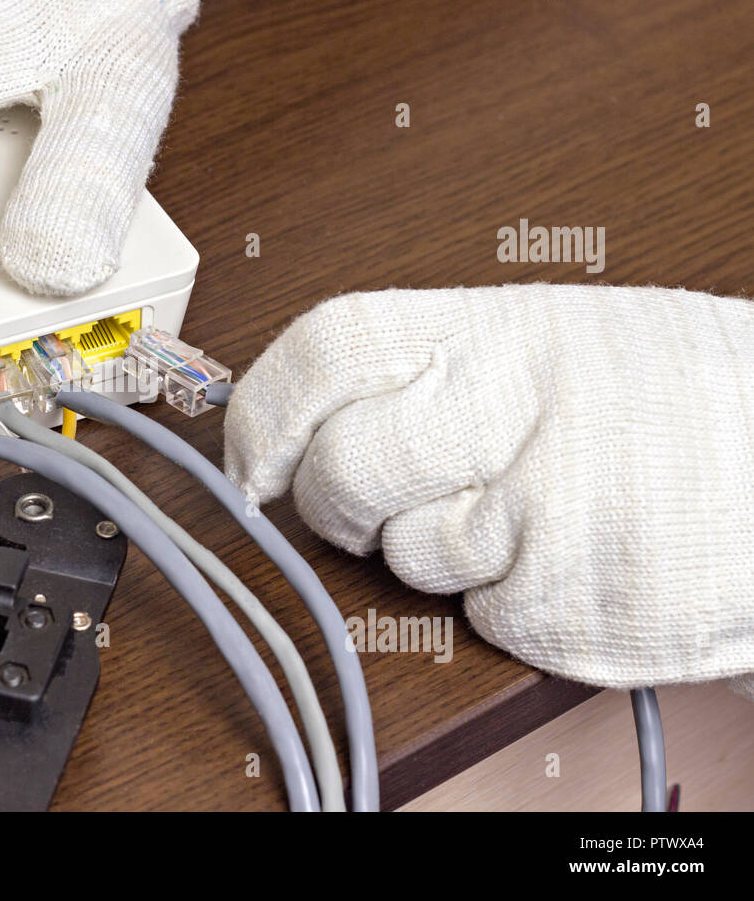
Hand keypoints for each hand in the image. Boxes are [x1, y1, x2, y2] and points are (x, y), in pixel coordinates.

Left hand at [224, 284, 753, 692]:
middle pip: (343, 469)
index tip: (255, 455)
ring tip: (526, 515)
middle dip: (336, 501)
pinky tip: (570, 561)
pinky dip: (507, 603)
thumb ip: (444, 362)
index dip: (269, 409)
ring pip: (406, 555)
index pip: (332, 348)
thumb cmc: (692, 408)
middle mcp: (518, 415)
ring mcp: (544, 517)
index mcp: (508, 331)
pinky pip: (479, 616)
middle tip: (375, 499)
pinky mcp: (568, 609)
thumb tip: (312, 404)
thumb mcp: (571, 337)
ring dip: (439, 552)